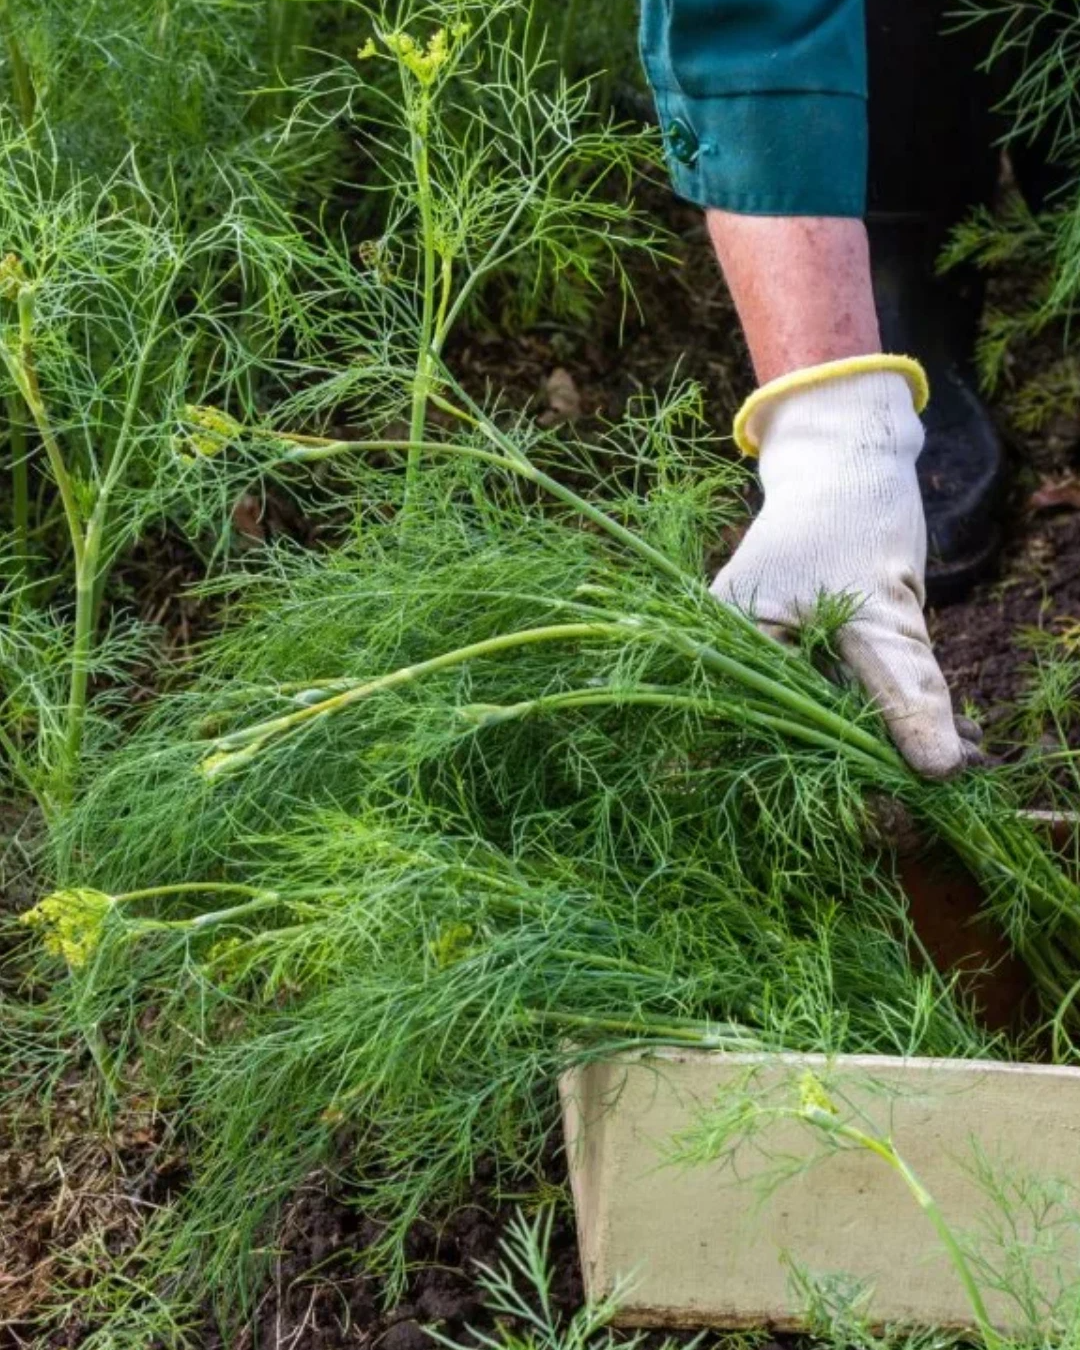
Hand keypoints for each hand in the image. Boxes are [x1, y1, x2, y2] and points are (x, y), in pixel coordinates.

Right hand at [711, 364, 982, 779]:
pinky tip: (947, 731)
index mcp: (728, 648)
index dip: (829, 780)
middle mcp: (740, 658)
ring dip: (894, 740)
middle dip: (872, 765)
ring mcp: (775, 654)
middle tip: (940, 784)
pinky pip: (848, 696)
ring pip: (833, 720)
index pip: (772, 738)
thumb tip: (939, 772)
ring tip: (961, 755)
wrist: (851, 457)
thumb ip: (903, 692)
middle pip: (801, 737)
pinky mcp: (812, 650)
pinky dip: (894, 712)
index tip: (891, 813)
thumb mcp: (881, 612)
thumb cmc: (848, 516)